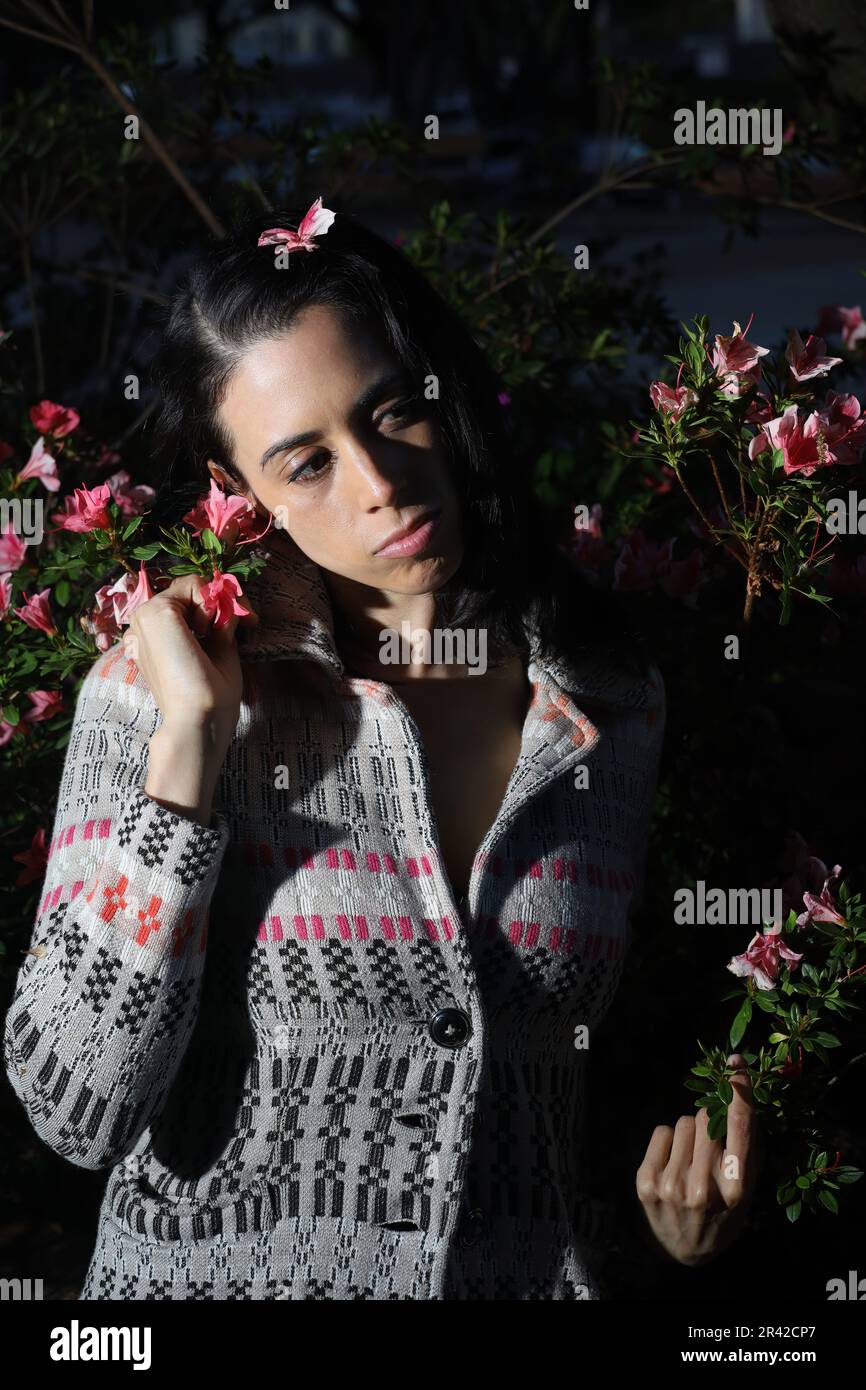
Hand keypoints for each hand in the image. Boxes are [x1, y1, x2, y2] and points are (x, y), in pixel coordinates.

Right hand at [121, 573, 257, 747]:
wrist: (197, 720)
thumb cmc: (208, 698)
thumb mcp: (219, 653)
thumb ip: (219, 626)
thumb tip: (230, 602)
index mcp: (156, 638)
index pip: (188, 604)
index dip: (221, 607)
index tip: (248, 622)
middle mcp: (145, 626)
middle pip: (190, 592)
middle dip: (226, 601)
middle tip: (248, 622)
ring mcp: (145, 616)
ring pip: (192, 586)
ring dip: (219, 604)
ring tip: (223, 635)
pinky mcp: (154, 612)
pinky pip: (193, 584)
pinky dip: (212, 602)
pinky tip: (208, 632)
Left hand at [635, 1053, 759, 1266]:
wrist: (683, 1251)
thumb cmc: (723, 1214)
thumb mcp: (748, 1190)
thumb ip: (749, 1147)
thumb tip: (742, 1093)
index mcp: (735, 1189)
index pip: (739, 1127)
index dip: (738, 1091)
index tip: (736, 1066)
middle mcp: (702, 1187)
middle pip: (707, 1118)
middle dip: (712, 1122)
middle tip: (711, 1146)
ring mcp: (671, 1186)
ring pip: (684, 1122)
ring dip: (691, 1134)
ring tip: (692, 1161)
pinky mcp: (646, 1182)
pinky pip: (662, 1131)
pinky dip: (669, 1141)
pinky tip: (673, 1164)